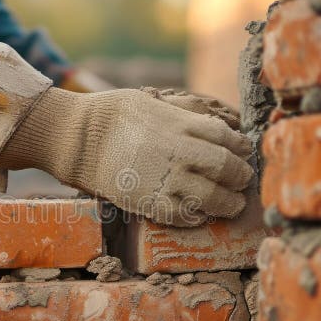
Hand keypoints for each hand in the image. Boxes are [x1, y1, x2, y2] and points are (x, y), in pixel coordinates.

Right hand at [0, 88, 253, 225]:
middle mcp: (180, 152)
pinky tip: (200, 215)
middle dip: (240, 176)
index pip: (227, 138)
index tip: (243, 152)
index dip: (241, 147)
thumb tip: (212, 124)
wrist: (78, 138)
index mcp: (182, 124)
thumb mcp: (153, 102)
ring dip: (228, 202)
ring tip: (233, 204)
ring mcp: (165, 179)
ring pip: (212, 197)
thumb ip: (184, 114)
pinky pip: (183, 216)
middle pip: (226, 168)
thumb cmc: (113, 114)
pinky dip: (196, 217)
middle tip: (243, 180)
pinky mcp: (149, 202)